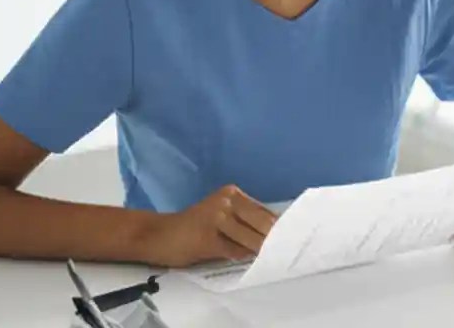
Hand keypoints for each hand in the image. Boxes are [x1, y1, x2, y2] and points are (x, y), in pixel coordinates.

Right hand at [142, 185, 277, 267]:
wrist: (160, 235)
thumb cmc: (194, 227)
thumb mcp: (222, 215)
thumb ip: (246, 220)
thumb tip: (275, 233)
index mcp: (232, 193)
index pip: (264, 211)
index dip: (279, 226)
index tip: (294, 236)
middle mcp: (226, 201)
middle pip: (261, 223)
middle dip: (274, 238)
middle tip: (287, 249)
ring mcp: (217, 218)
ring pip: (250, 238)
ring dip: (261, 250)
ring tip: (271, 257)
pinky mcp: (209, 237)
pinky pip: (234, 251)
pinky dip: (243, 256)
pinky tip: (248, 260)